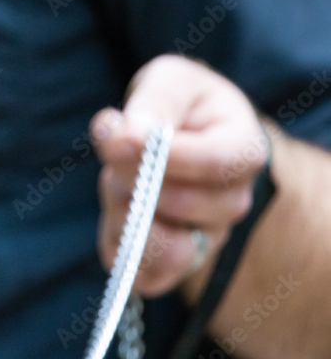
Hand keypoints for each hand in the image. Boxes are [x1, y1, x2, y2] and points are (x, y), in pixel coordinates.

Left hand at [91, 55, 268, 296]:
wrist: (180, 135)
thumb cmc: (178, 104)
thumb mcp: (170, 81)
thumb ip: (154, 102)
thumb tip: (130, 134)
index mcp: (243, 152)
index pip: (220, 164)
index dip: (169, 156)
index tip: (125, 138)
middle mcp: (230, 203)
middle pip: (181, 204)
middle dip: (132, 177)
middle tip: (115, 149)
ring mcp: (202, 238)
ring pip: (160, 245)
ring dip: (123, 212)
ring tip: (115, 180)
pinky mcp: (168, 264)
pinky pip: (144, 277)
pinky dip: (120, 250)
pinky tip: (115, 216)